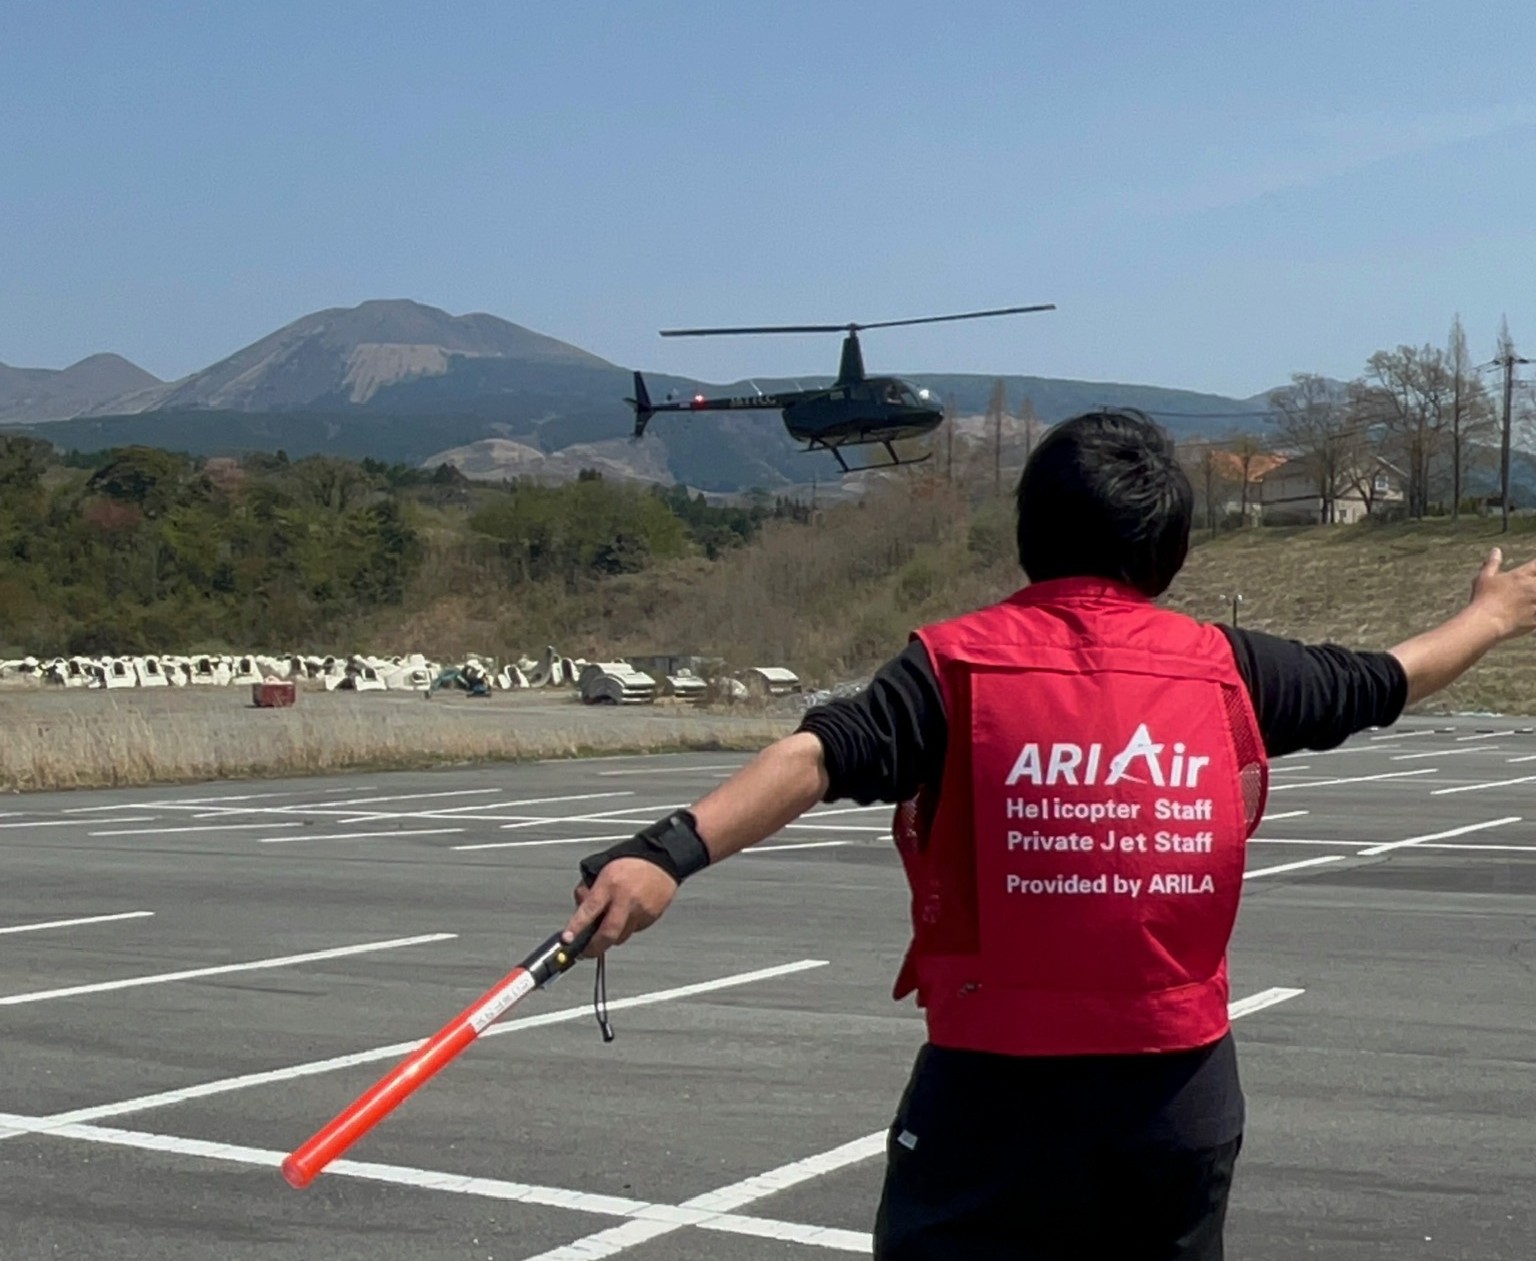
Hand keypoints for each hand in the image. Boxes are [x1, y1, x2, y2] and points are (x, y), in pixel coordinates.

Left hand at [562, 857, 678, 956]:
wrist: (663, 857)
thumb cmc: (631, 861)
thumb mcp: (602, 867)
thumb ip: (588, 888)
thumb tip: (580, 909)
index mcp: (610, 884)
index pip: (589, 910)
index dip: (576, 927)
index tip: (567, 939)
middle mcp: (626, 899)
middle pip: (608, 933)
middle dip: (594, 948)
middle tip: (586, 952)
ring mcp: (641, 910)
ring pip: (621, 936)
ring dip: (612, 936)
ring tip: (609, 926)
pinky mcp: (651, 917)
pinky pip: (634, 930)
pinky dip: (627, 927)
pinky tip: (628, 914)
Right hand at [1469, 547, 1535, 640]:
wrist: (1486, 622)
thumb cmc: (1483, 599)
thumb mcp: (1484, 577)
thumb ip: (1493, 563)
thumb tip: (1496, 551)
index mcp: (1521, 576)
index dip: (1535, 566)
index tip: (1533, 569)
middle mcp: (1533, 587)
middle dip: (1535, 582)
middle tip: (1531, 588)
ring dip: (1535, 598)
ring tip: (1530, 599)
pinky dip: (1534, 613)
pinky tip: (1531, 612)